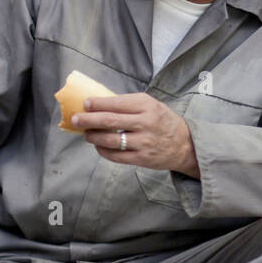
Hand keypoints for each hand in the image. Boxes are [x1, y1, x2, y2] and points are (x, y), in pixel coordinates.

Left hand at [71, 92, 199, 176]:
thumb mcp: (151, 105)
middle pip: (110, 121)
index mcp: (147, 106)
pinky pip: (116, 156)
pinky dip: (103, 150)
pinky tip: (97, 146)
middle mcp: (145, 124)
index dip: (98, 104)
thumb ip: (129, 104)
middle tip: (76, 119)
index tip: (85, 103)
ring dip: (93, 137)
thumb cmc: (163, 121)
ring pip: (110, 140)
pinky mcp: (141, 159)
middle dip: (89, 120)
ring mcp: (143, 143)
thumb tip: (99, 103)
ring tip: (86, 133)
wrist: (185, 145)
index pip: (117, 104)